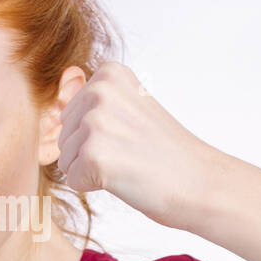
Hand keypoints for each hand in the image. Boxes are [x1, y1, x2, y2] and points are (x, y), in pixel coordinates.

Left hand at [55, 61, 212, 228]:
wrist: (199, 181)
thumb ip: (91, 98)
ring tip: (130, 163)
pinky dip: (95, 186)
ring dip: (93, 169)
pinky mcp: (94, 156)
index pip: (70, 112)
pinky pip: (73, 180)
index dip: (98, 133)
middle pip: (64, 135)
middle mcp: (100, 92)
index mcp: (109, 74)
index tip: (131, 133)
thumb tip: (60, 89)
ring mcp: (96, 123)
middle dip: (91, 151)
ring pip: (66, 159)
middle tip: (132, 152)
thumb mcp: (128, 108)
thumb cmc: (164, 150)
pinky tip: (126, 178)